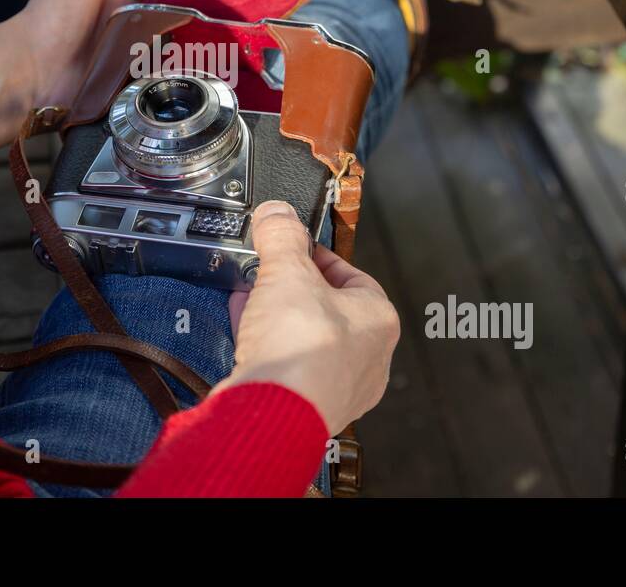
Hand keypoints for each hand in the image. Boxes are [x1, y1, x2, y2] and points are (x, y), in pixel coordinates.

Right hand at [213, 200, 400, 434]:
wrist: (274, 413)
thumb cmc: (299, 348)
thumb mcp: (287, 272)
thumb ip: (281, 236)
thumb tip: (277, 212)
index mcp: (379, 319)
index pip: (353, 275)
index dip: (318, 257)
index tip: (293, 249)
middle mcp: (369, 358)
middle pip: (330, 310)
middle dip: (296, 291)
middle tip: (270, 277)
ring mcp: (341, 388)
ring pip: (310, 342)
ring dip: (281, 321)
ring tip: (253, 303)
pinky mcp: (309, 409)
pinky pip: (291, 368)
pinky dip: (270, 349)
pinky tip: (247, 336)